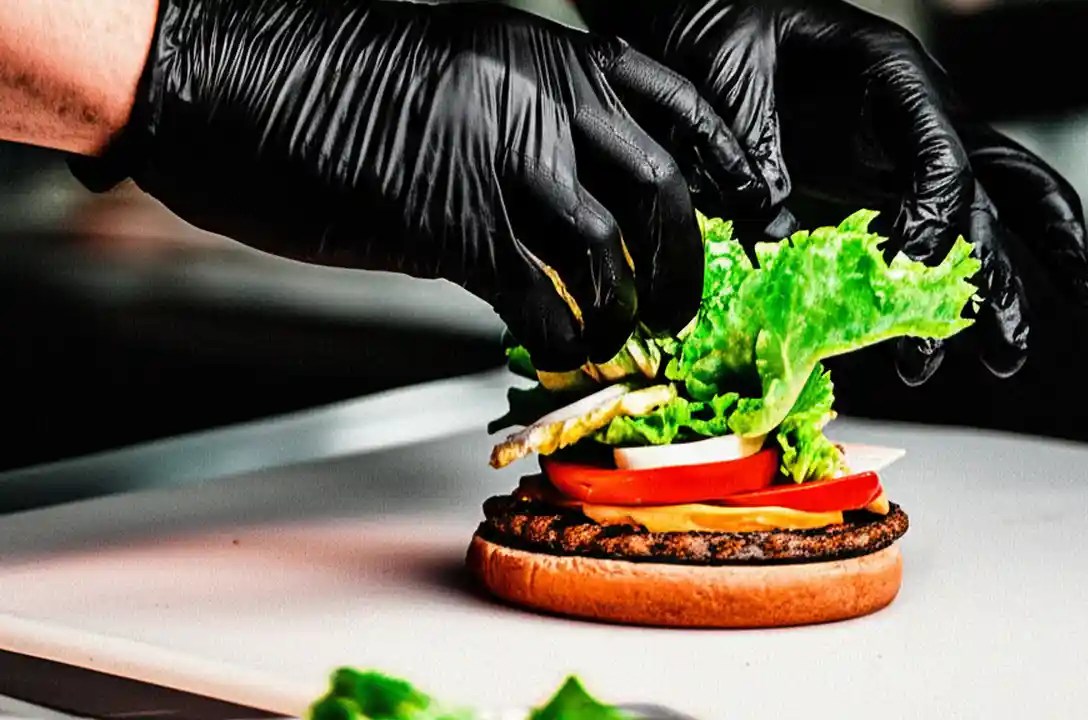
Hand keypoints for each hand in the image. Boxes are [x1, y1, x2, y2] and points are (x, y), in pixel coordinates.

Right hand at [69, 0, 766, 370]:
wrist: (230, 82)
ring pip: (611, 253)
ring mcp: (501, 159)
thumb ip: (526, 134)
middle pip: (659, 190)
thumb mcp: (453, 80)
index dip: (726, 164)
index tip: (750, 213)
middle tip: (682, 310)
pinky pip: (544, 297)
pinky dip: (569, 338)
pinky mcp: (455, 224)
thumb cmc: (329, 82)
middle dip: (685, 264)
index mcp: (545, 55)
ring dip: (627, 313)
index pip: (676, 104)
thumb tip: (573, 212)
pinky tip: (567, 352)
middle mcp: (539, 99)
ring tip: (622, 342)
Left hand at [576, 0, 1087, 382]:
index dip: (934, 217)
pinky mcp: (880, 181)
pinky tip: (948, 329)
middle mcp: (919, 115)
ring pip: (976, 221)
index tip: (904, 269)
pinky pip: (930, 230)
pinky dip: (945, 279)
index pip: (943, 155)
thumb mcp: (735, 73)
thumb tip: (769, 227)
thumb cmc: (726, 30)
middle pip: (990, 192)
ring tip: (1001, 359)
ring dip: (988, 290)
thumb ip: (756, 144)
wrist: (707, 23)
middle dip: (1000, 267)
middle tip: (1005, 346)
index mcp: (895, 74)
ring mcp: (907, 150)